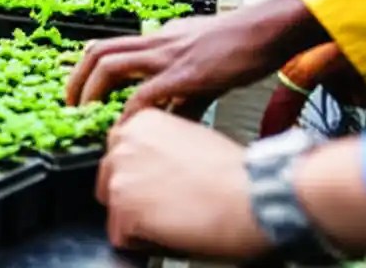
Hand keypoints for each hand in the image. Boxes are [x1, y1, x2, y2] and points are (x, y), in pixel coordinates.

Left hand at [65, 0, 326, 119]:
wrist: (270, 31)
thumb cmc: (243, 48)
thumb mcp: (203, 68)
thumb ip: (182, 95)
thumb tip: (169, 120)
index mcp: (159, 39)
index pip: (110, 46)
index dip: (87, 68)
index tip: (78, 91)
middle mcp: (156, 41)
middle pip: (98, 51)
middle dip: (76, 78)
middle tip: (70, 105)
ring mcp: (168, 54)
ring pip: (110, 62)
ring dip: (91, 89)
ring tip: (85, 113)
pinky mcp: (185, 72)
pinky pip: (146, 92)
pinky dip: (130, 111)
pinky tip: (125, 128)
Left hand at [99, 109, 270, 260]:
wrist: (255, 194)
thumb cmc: (237, 172)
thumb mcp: (191, 138)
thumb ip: (160, 146)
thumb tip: (153, 166)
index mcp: (141, 122)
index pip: (119, 155)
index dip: (140, 176)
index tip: (157, 186)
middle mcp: (122, 144)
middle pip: (110, 182)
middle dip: (134, 198)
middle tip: (168, 207)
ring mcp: (120, 176)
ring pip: (115, 211)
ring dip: (140, 221)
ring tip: (175, 219)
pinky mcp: (123, 209)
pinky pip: (122, 237)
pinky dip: (144, 244)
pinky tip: (173, 233)